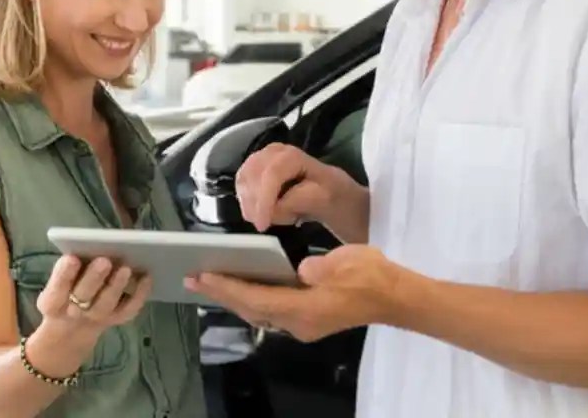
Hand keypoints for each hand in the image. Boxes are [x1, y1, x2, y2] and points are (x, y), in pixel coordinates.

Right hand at [35, 255, 151, 357]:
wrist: (70, 329)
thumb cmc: (65, 292)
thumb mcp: (57, 283)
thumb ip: (68, 269)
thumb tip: (88, 246)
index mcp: (53, 301)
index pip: (57, 288)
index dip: (64, 274)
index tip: (72, 258)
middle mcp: (74, 311)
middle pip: (84, 295)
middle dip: (94, 277)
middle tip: (104, 260)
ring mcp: (96, 317)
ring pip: (107, 304)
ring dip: (117, 285)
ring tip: (125, 268)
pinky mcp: (115, 319)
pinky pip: (129, 309)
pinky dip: (139, 294)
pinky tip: (147, 276)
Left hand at [184, 245, 409, 342]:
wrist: (396, 297)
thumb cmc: (372, 276)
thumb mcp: (346, 263)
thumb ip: (318, 268)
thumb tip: (300, 271)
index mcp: (305, 309)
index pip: (256, 299)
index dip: (228, 287)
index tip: (202, 275)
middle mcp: (299, 323)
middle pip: (252, 309)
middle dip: (222, 294)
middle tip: (192, 278)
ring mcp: (304, 325)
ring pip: (260, 312)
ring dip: (235, 297)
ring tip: (211, 281)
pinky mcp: (309, 320)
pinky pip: (272, 310)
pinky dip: (254, 298)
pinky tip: (245, 285)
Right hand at [236, 142, 351, 231]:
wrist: (333, 193)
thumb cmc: (330, 196)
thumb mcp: (323, 199)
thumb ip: (297, 200)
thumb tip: (273, 207)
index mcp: (292, 156)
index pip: (271, 175)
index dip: (264, 201)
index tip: (263, 225)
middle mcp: (273, 152)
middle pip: (252, 177)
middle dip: (258, 204)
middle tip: (271, 224)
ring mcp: (261, 159)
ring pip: (243, 183)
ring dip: (254, 204)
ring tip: (276, 216)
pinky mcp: (254, 170)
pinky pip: (242, 188)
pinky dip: (250, 203)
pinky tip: (266, 211)